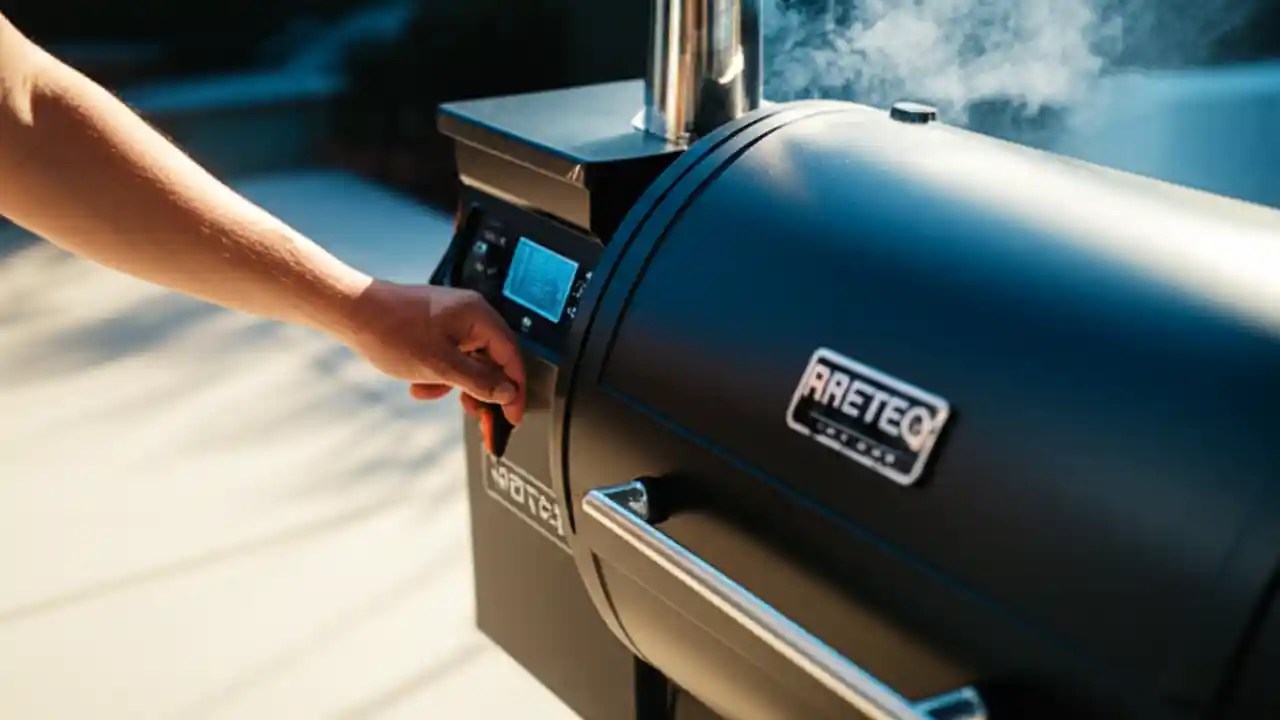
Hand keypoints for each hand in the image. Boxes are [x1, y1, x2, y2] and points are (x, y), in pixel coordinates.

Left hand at [339, 281, 524, 423]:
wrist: (352, 312)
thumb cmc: (393, 332)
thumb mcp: (440, 366)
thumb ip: (479, 382)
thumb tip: (506, 393)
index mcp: (479, 316)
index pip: (512, 356)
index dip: (514, 390)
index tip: (512, 417)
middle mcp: (471, 314)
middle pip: (492, 359)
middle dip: (480, 390)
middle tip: (475, 416)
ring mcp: (452, 319)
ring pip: (469, 360)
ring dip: (455, 383)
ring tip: (433, 393)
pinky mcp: (435, 325)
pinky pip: (450, 355)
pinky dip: (440, 373)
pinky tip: (419, 384)